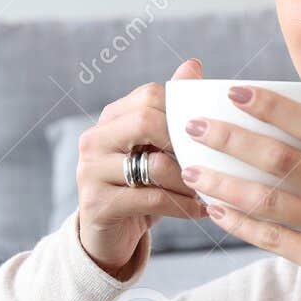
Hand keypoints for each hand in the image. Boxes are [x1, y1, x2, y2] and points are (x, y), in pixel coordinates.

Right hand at [76, 58, 208, 278]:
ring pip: (154, 165)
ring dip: (190, 180)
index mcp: (111, 118)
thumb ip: (172, 109)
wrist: (110, 236)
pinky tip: (201, 211)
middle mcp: (94, 139)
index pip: (150, 95)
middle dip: (185, 142)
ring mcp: (90, 171)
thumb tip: (193, 65)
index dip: (184, 111)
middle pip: (147, 122)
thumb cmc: (142, 186)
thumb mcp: (157, 147)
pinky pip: (151, 199)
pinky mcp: (96, 204)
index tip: (208, 132)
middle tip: (210, 160)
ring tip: (210, 189)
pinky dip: (183, 206)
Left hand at [178, 84, 300, 300]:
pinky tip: (216, 211)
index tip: (235, 90)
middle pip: (283, 158)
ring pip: (270, 199)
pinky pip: (274, 239)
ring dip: (224, 183)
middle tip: (194, 126)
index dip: (273, 106)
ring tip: (190, 171)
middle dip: (232, 139)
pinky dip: (241, 224)